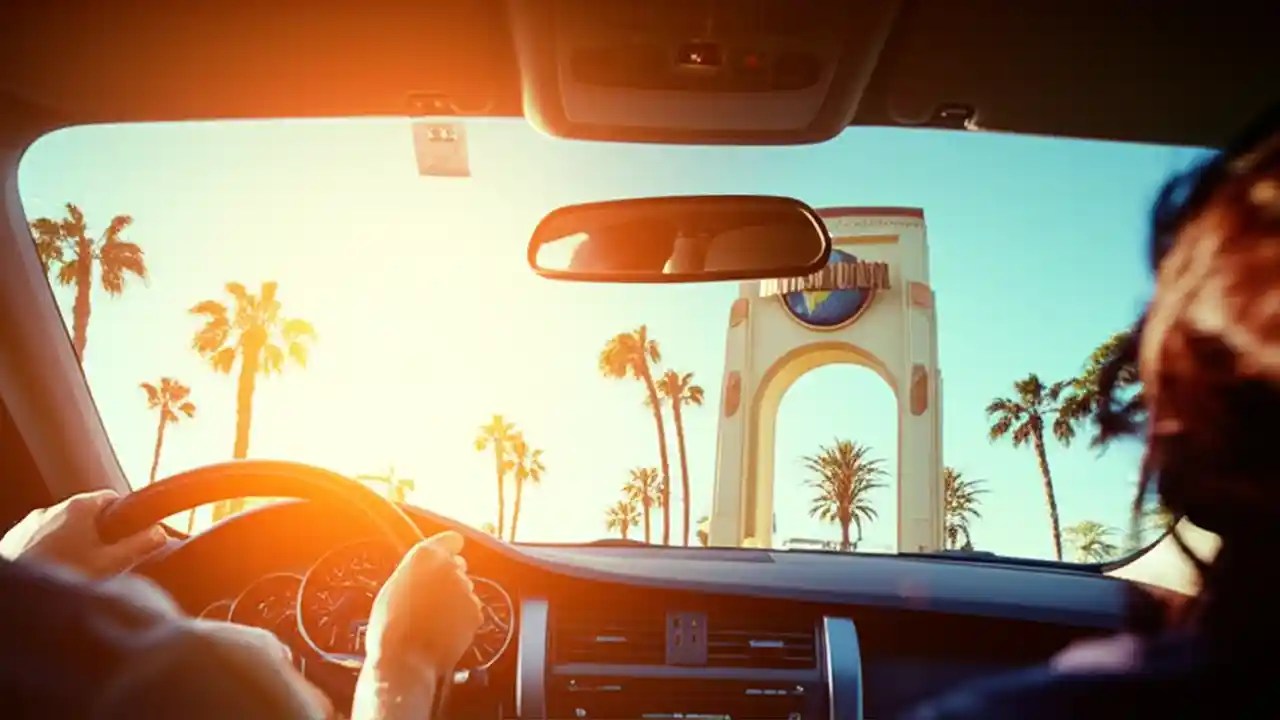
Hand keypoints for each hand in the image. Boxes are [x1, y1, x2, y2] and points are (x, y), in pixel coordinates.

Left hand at [0, 489, 166, 577]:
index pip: (112, 499)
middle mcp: (49, 509)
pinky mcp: (9, 543)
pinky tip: (51, 577)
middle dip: (96, 536)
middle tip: (104, 563)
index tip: (130, 536)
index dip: (125, 518)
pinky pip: (37, 543)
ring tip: (75, 574)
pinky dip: (47, 555)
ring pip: (59, 531)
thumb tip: (160, 533)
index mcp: (78, 507)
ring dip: (70, 546)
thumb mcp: (109, 565)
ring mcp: (26, 525)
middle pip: (85, 516)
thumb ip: (138, 546)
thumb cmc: (61, 577)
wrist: (15, 599)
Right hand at [364, 531, 482, 673]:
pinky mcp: (476, 612)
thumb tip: (424, 571)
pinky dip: (463, 619)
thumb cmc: (390, 628)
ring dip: (455, 599)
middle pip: (457, 566)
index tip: (450, 551)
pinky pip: (471, 611)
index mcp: (424, 556)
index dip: (449, 547)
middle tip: (432, 597)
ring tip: (434, 620)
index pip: (450, 539)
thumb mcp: (392, 589)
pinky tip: (444, 630)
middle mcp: (449, 567)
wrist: (405, 660)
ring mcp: (465, 590)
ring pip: (464, 589)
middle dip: (449, 578)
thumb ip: (414, 572)